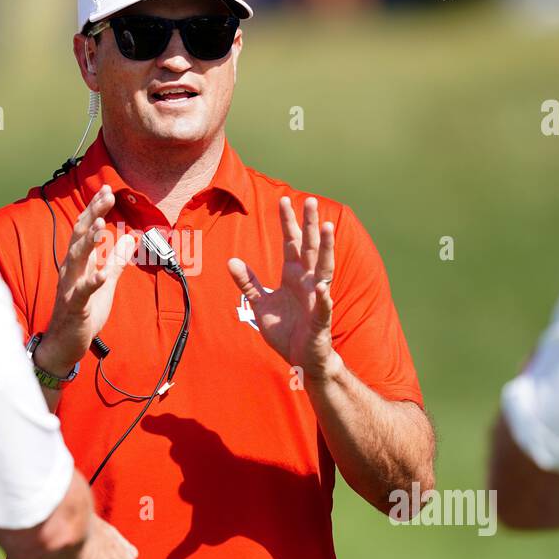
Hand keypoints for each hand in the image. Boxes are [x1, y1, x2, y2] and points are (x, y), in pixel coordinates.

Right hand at [38, 185, 136, 373]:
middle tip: (106, 195)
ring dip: (89, 241)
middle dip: (93, 214)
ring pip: (76, 259)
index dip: (95, 209)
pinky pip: (83, 292)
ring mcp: (70, 288)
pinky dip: (92, 282)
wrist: (64, 343)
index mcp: (78, 263)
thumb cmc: (83, 311)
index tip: (107, 190)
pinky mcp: (75, 307)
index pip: (85, 229)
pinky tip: (101, 275)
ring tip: (101, 224)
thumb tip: (131, 238)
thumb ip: (115, 261)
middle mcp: (70, 270)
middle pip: (79, 236)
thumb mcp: (104, 282)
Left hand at [227, 196, 338, 380]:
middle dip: (310, 225)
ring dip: (326, 249)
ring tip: (327, 228)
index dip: (287, 223)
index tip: (284, 199)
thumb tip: (231, 261)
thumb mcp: (260, 304)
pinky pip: (322, 307)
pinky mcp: (320, 321)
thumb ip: (248, 283)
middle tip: (312, 201)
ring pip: (323, 269)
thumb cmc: (286, 330)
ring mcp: (316, 299)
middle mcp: (307, 282)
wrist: (302, 359)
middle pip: (310, 248)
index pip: (291, 244)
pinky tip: (322, 286)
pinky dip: (323, 297)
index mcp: (293, 276)